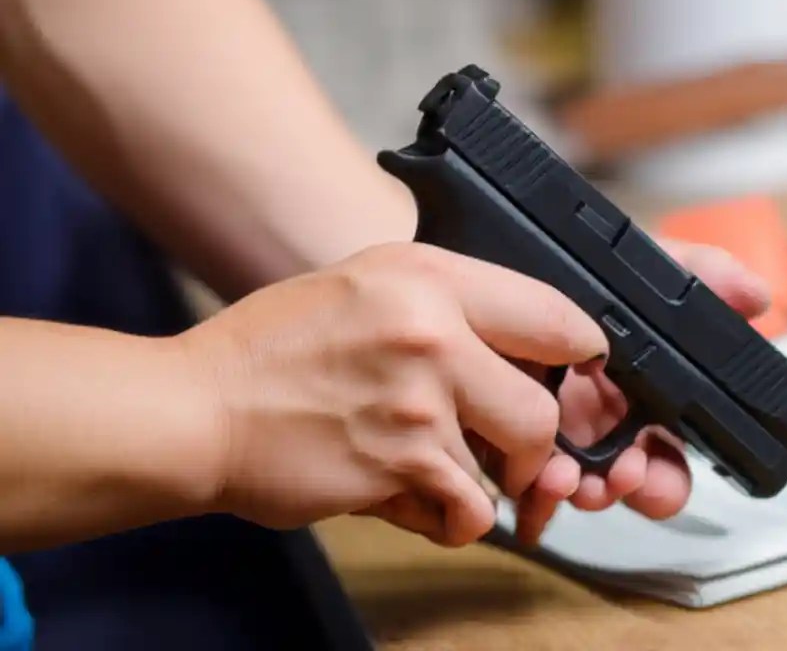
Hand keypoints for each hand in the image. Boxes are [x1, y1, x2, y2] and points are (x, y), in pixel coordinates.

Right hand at [180, 242, 606, 546]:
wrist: (198, 410)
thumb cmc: (274, 350)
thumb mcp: (364, 284)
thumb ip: (444, 300)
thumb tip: (523, 338)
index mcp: (429, 277)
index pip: (554, 313)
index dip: (577, 356)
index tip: (575, 374)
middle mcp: (433, 332)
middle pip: (545, 408)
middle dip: (532, 443)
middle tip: (506, 449)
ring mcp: (419, 402)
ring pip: (510, 466)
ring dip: (482, 482)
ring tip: (436, 472)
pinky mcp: (400, 466)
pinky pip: (469, 512)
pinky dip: (449, 519)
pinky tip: (415, 500)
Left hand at [511, 239, 772, 544]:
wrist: (477, 250)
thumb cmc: (559, 267)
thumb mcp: (632, 262)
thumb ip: (698, 272)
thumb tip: (757, 296)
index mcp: (632, 390)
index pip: (663, 450)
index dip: (665, 473)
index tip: (657, 475)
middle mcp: (594, 418)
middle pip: (625, 478)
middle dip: (629, 489)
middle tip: (621, 478)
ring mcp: (547, 430)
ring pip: (576, 486)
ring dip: (581, 492)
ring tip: (569, 477)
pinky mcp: (499, 434)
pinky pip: (521, 482)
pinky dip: (531, 493)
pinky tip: (531, 482)